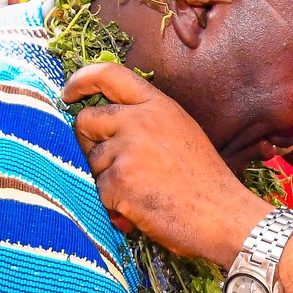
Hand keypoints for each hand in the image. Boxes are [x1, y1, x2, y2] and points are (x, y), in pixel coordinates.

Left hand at [62, 62, 266, 261]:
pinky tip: (140, 208)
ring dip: (106, 179)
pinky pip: (99, 189)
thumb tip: (105, 125)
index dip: (82, 80)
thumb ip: (147, 121)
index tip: (69, 94)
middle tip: (106, 163)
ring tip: (141, 191)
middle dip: (87, 143)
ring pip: (90, 160)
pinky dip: (114, 204)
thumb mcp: (182, 133)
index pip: (109, 75)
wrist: (224, 217)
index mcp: (158, 106)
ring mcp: (127, 150)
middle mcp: (139, 121)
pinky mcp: (119, 181)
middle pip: (86, 120)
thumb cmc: (206, 183)